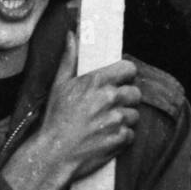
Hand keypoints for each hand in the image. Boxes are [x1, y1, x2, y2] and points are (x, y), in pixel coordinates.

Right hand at [32, 33, 141, 182]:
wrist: (55, 154)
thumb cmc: (55, 118)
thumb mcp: (59, 84)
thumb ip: (69, 58)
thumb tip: (71, 35)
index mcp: (97, 82)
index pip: (129, 69)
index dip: (126, 75)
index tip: (120, 81)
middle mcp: (110, 98)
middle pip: (135, 92)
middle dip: (126, 98)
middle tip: (112, 105)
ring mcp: (117, 119)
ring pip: (135, 114)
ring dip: (125, 118)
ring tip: (107, 123)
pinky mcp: (121, 138)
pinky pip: (131, 133)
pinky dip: (122, 136)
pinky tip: (107, 136)